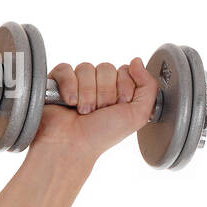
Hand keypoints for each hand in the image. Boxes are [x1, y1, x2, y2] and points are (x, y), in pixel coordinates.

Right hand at [31, 59, 158, 163]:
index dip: (123, 88)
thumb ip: (149, 87)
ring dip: (87, 93)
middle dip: (105, 93)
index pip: (125, 70)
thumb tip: (137, 61)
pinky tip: (69, 102)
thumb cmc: (102, 135)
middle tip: (99, 111)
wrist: (72, 145)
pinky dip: (69, 86)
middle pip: (107, 68)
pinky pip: (66, 69)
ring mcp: (78, 83)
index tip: (118, 106)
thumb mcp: (138, 115)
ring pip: (86, 68)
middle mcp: (99, 86)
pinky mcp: (58, 81)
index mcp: (119, 92)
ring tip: (83, 111)